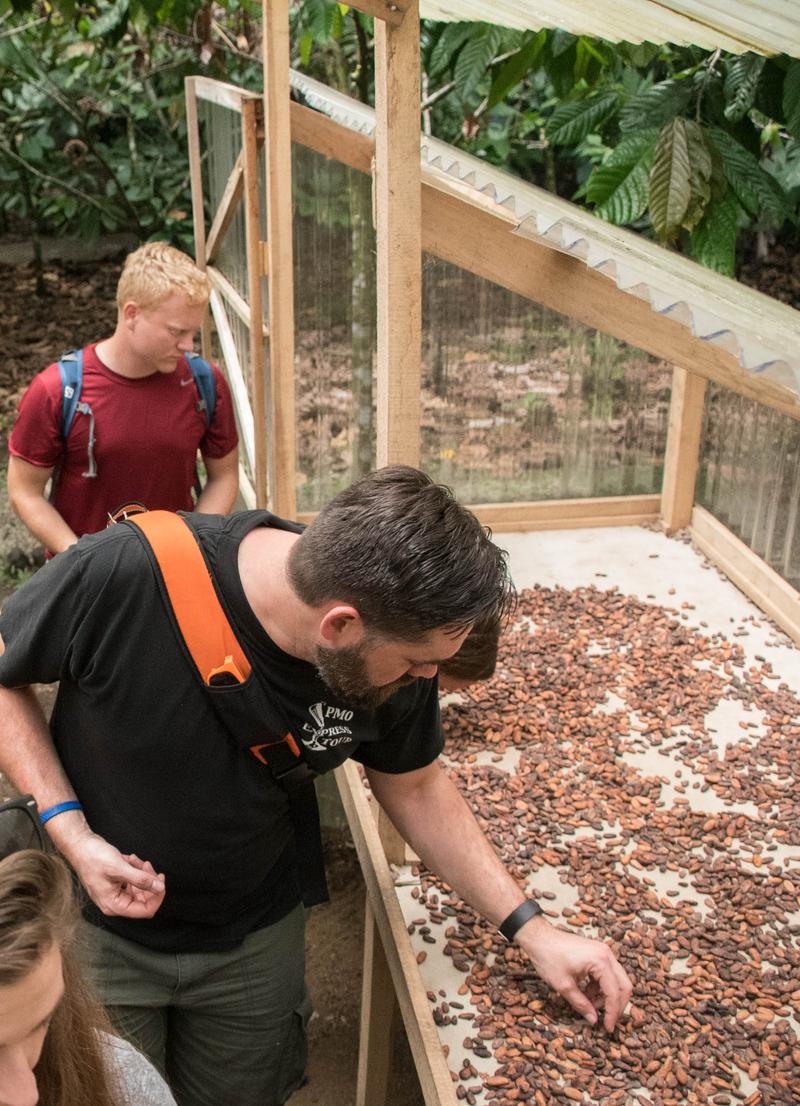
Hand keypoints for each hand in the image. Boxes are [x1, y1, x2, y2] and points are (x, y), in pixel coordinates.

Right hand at [67, 833, 165, 918]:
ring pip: (140, 887)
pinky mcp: (117, 883)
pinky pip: (134, 879)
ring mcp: (116, 893)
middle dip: (148, 880)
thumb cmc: (93, 858)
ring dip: (141, 872)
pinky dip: (135, 869)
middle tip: (146, 865)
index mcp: (114, 905)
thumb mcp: (120, 868)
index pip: (145, 910)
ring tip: (133, 860)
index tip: (160, 880)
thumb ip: (141, 879)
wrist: (80, 846)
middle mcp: (115, 902)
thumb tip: (160, 888)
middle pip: (145, 897)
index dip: (157, 896)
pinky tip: (129, 859)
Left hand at [517, 916, 632, 1030]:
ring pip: (616, 980)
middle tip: (607, 1020)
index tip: (608, 1028)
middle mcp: (606, 954)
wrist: (538, 937)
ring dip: (607, 996)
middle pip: (623, 985)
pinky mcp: (597, 952)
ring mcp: (603, 951)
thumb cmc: (548, 957)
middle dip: (616, 1005)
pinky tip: (587, 994)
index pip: (614, 993)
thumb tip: (593, 1020)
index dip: (612, 1013)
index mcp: (600, 961)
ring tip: (590, 1005)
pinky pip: (607, 973)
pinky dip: (601, 987)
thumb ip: (581, 1004)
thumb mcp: (564, 986)